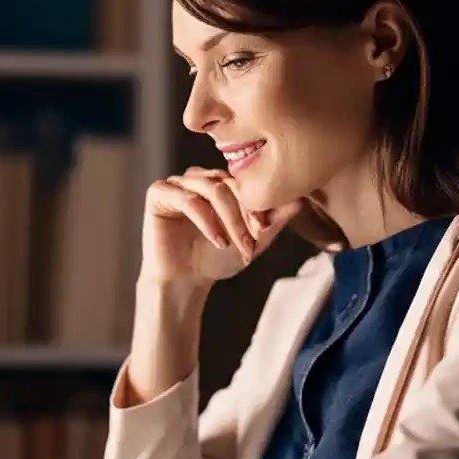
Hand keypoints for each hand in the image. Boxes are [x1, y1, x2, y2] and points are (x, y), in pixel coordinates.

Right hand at [140, 167, 301, 284]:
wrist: (185, 281)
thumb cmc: (216, 259)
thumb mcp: (252, 241)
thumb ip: (273, 221)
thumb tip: (299, 200)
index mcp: (220, 182)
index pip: (245, 182)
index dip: (258, 204)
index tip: (265, 231)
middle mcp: (199, 178)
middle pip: (230, 183)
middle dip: (244, 213)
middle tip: (253, 239)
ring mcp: (178, 182)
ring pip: (211, 188)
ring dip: (228, 218)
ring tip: (234, 244)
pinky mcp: (159, 193)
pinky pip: (187, 198)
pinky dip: (206, 220)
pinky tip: (217, 240)